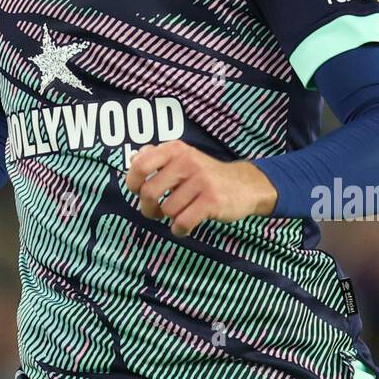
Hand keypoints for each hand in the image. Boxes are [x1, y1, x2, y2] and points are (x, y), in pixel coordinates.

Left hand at [124, 142, 277, 236]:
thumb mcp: (183, 158)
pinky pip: (183, 222)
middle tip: (155, 211)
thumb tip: (133, 158)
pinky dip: (179, 229)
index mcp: (175, 149)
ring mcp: (201, 180)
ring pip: (167, 209)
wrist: (245, 185)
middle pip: (149, 191)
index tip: (138, 191)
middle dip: (148, 208)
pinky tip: (184, 226)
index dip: (132, 182)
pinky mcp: (212, 200)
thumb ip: (157, 157)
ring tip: (179, 213)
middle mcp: (187, 161)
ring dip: (169, 218)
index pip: (140, 165)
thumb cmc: (206, 175)